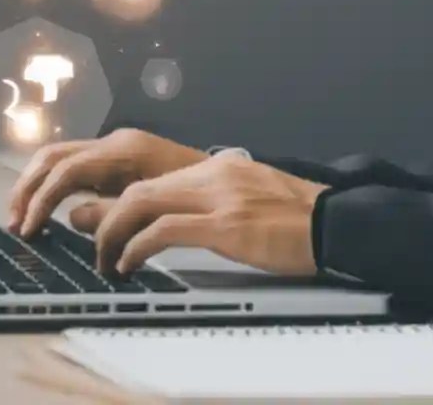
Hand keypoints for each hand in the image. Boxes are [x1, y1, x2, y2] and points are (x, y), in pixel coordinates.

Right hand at [7, 128, 207, 237]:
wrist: (229, 184)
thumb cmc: (200, 196)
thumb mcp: (157, 208)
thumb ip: (113, 213)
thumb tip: (72, 217)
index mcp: (123, 150)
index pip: (66, 170)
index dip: (42, 200)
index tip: (29, 230)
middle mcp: (115, 143)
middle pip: (53, 157)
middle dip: (28, 189)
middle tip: (14, 224)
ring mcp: (116, 149)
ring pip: (59, 160)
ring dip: (36, 188)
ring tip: (23, 220)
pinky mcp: (118, 160)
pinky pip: (75, 168)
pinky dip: (54, 188)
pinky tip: (47, 212)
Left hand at [77, 150, 328, 276]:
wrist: (338, 223)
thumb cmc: (301, 220)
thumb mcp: (252, 203)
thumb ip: (214, 204)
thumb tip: (181, 218)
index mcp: (219, 169)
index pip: (155, 178)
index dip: (122, 203)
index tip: (106, 224)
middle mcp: (213, 175)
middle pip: (138, 187)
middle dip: (105, 217)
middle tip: (95, 245)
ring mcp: (219, 198)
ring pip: (142, 203)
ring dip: (113, 233)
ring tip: (107, 260)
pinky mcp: (226, 226)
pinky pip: (163, 230)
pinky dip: (137, 247)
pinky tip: (129, 264)